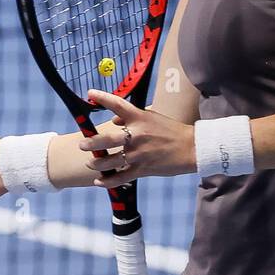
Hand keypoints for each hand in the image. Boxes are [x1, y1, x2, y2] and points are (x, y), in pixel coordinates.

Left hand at [80, 90, 194, 187]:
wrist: (193, 148)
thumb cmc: (171, 131)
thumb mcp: (152, 118)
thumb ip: (131, 118)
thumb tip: (113, 121)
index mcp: (139, 118)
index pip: (118, 104)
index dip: (102, 98)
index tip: (89, 93)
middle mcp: (136, 135)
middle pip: (107, 139)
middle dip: (92, 143)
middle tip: (82, 145)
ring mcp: (139, 154)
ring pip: (110, 161)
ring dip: (97, 163)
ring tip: (90, 163)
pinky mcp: (143, 169)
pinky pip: (120, 177)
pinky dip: (107, 181)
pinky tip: (98, 181)